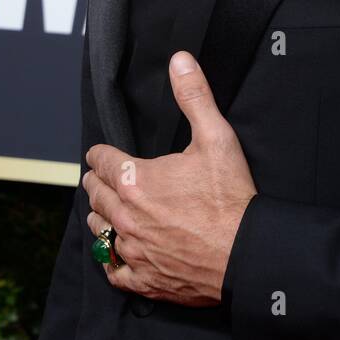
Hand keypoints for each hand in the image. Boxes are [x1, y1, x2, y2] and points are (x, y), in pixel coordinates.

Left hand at [83, 51, 257, 305]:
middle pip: (95, 195)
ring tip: (106, 211)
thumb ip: (194, 96)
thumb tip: (179, 61)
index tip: (99, 153)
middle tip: (99, 178)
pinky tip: (117, 253)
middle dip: (96, 183)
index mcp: (136, 180)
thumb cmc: (230, 198)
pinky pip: (113, 270)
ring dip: (101, 217)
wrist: (245, 253)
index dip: (100, 154)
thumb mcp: (217, 137)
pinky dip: (112, 259)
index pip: (100, 160)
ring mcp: (133, 249)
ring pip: (99, 230)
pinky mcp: (143, 278)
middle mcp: (126, 215)